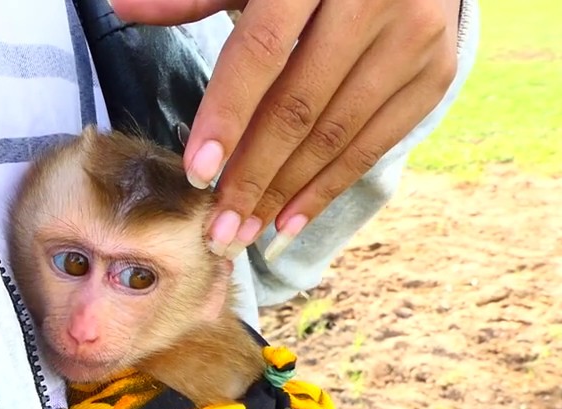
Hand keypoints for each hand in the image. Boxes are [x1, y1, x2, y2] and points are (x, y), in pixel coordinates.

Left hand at [111, 0, 461, 259]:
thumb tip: (123, 9)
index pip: (261, 51)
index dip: (227, 114)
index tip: (196, 172)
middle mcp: (375, 0)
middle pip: (301, 106)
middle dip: (254, 175)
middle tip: (219, 230)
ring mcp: (414, 37)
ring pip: (340, 132)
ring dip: (288, 193)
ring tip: (246, 233)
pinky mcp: (437, 69)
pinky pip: (378, 142)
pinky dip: (331, 185)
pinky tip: (292, 218)